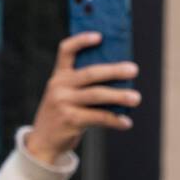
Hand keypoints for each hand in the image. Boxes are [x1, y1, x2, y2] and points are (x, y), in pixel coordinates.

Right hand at [24, 32, 140, 164]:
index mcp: (58, 76)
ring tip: (136, 98)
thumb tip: (119, 81)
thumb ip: (83, 87)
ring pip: (97, 95)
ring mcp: (64, 102)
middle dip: (114, 71)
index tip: (100, 36)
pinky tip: (126, 122)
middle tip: (134, 69)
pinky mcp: (70, 120)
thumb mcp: (65, 96)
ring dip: (119, 96)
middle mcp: (59, 86)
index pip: (66, 50)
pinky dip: (114, 120)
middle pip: (90, 73)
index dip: (82, 40)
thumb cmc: (62, 116)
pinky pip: (98, 117)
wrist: (43, 143)